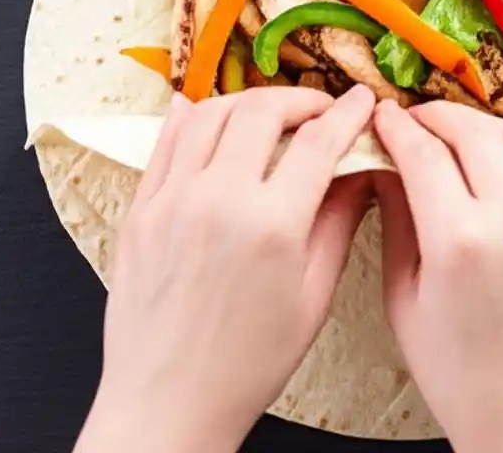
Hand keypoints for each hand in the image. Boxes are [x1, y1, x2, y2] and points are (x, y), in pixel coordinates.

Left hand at [74, 85, 376, 452]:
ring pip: (210, 114)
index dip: (347, 113)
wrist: (169, 402)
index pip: (318, 141)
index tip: (361, 100)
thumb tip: (359, 174)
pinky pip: (165, 143)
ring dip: (247, 102)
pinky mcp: (140, 211)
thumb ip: (337, 225)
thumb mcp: (313, 299)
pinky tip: (208, 113)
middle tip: (319, 109)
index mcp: (272, 227)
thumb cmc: (246, 365)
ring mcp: (171, 202)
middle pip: (261, 111)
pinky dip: (191, 118)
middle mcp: (218, 201)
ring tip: (270, 114)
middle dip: (299, 99)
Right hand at [372, 100, 502, 452]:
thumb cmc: (460, 378)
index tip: (384, 116)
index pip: (422, 154)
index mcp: (457, 239)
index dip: (397, 127)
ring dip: (491, 127)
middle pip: (473, 135)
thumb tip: (387, 172)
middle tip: (418, 119)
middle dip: (438, 116)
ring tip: (469, 131)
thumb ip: (397, 227)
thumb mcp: (406, 302)